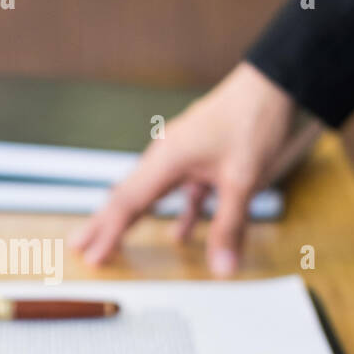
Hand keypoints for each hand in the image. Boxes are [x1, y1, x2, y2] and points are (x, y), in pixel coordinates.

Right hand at [67, 61, 317, 275]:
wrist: (274, 86)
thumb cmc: (253, 121)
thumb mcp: (242, 180)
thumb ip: (229, 226)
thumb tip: (222, 268)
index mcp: (166, 159)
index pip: (127, 203)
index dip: (107, 233)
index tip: (90, 255)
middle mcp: (166, 156)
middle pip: (127, 196)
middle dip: (104, 224)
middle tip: (78, 246)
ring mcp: (182, 156)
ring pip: (150, 193)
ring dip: (134, 218)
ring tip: (114, 238)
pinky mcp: (200, 158)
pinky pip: (180, 191)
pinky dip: (177, 214)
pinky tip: (180, 235)